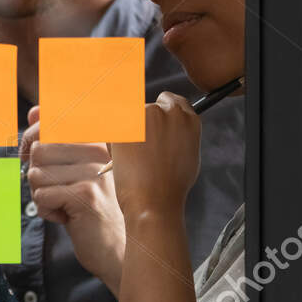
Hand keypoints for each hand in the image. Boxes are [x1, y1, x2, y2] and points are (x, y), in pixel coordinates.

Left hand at [22, 105, 124, 287]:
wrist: (117, 248)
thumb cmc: (92, 208)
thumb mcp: (72, 169)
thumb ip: (54, 139)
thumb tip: (35, 112)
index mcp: (96, 140)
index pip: (48, 124)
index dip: (31, 143)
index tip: (35, 162)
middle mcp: (98, 150)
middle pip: (38, 150)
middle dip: (37, 175)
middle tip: (55, 192)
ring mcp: (94, 171)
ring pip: (36, 174)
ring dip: (41, 195)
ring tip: (64, 205)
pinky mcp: (86, 193)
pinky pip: (41, 196)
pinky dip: (46, 211)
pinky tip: (67, 217)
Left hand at [109, 92, 201, 218]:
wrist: (154, 201)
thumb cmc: (170, 185)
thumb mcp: (187, 153)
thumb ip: (179, 133)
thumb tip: (167, 126)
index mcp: (187, 119)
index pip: (171, 100)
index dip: (160, 111)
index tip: (152, 122)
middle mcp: (168, 112)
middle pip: (147, 107)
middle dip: (140, 123)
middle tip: (139, 146)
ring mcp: (146, 116)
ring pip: (129, 117)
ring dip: (126, 131)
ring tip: (133, 158)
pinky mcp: (124, 123)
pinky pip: (113, 125)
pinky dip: (113, 139)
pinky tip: (121, 157)